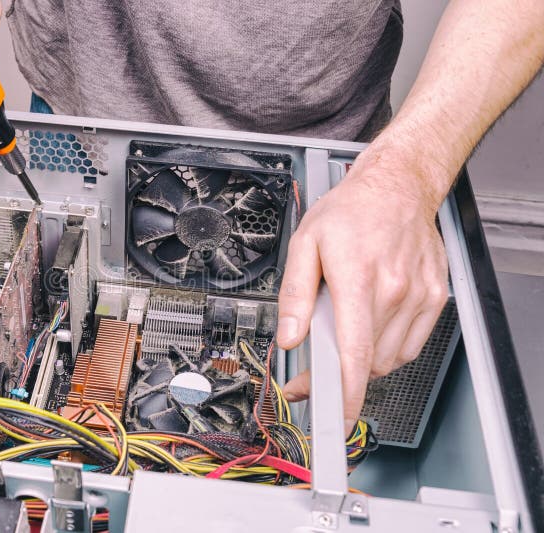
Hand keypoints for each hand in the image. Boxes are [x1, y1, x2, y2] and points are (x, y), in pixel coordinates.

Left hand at [276, 142, 449, 433]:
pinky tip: (370, 328)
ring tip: (342, 335)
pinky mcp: (435, 299)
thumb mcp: (305, 243)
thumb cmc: (350, 212)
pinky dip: (386, 350)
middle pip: (367, 362)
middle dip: (336, 376)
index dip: (343, 393)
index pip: (354, 352)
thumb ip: (294, 294)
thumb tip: (289, 336)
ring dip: (361, 363)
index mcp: (359, 279)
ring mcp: (419, 297)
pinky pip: (409, 345)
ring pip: (389, 359)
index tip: (333, 419)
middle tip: (311, 369)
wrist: (399, 187)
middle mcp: (395, 291)